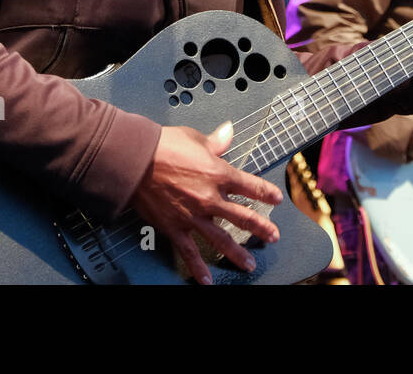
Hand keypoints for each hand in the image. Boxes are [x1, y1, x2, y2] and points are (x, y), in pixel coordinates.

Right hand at [130, 121, 282, 284]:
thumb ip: (216, 142)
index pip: (250, 186)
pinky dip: (199, 268)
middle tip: (272, 236)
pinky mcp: (175, 227)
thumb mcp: (195, 138)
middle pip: (243, 217)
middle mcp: (210, 198)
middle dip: (261, 228)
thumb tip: (228, 132)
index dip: (266, 193)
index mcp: (219, 174)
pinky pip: (190, 252)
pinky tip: (207, 280)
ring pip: (222, 240)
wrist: (136, 160)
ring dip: (238, 254)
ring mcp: (194, 216)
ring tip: (249, 264)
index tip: (276, 199)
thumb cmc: (163, 147)